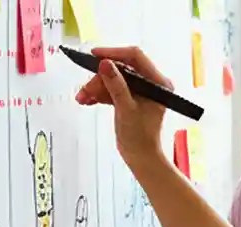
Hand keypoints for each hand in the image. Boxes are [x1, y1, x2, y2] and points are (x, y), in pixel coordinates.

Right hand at [73, 47, 169, 167]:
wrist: (141, 159)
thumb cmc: (141, 138)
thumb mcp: (126, 110)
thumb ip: (116, 85)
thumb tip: (105, 64)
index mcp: (157, 83)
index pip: (135, 57)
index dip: (114, 53)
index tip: (95, 56)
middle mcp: (150, 83)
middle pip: (120, 69)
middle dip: (100, 78)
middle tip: (86, 90)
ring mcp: (139, 91)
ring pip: (113, 79)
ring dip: (96, 87)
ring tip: (82, 98)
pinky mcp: (129, 99)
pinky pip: (112, 89)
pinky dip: (99, 94)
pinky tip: (87, 100)